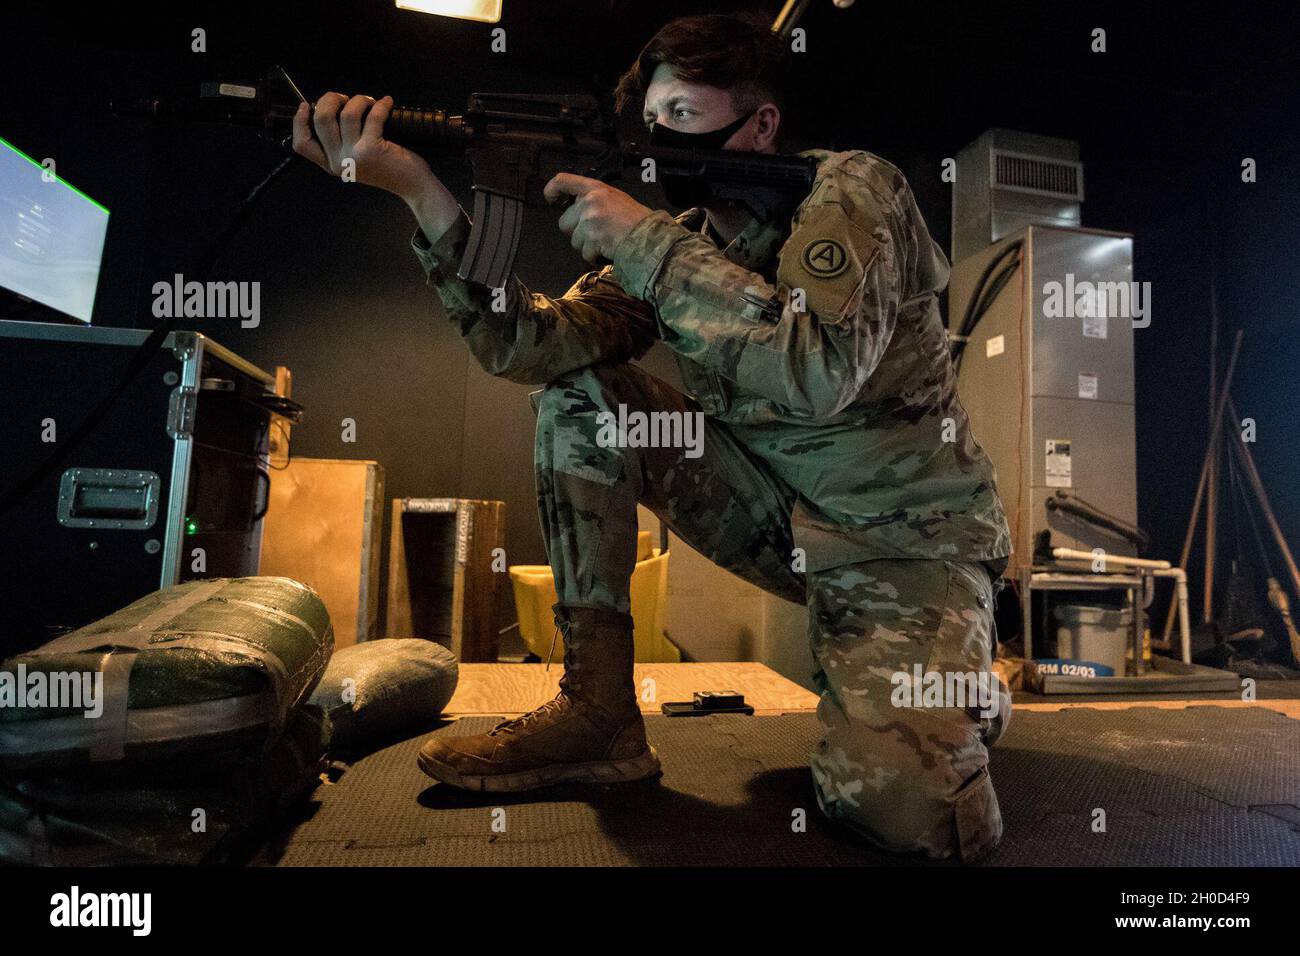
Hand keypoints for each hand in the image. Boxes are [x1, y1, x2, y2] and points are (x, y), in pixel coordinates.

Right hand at [292, 93, 440, 202]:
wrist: (412, 186)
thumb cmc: (387, 169)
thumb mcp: (356, 161)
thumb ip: (341, 143)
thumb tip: (333, 108)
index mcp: (330, 165)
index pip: (302, 144)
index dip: (299, 121)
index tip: (306, 105)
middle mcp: (338, 162)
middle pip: (321, 119)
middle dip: (331, 99)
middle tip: (346, 98)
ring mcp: (354, 156)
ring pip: (346, 113)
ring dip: (359, 100)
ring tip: (370, 101)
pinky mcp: (371, 149)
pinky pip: (372, 116)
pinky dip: (381, 105)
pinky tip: (387, 102)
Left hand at [544, 174, 651, 263]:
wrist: (650, 236)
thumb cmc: (636, 220)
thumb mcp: (615, 199)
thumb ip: (594, 200)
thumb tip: (577, 209)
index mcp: (595, 188)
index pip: (563, 181)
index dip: (552, 190)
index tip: (550, 198)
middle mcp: (589, 202)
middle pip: (564, 222)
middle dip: (575, 232)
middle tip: (594, 234)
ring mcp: (590, 221)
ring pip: (574, 241)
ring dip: (587, 246)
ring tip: (606, 242)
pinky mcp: (593, 238)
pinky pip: (585, 253)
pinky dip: (595, 256)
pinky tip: (608, 250)